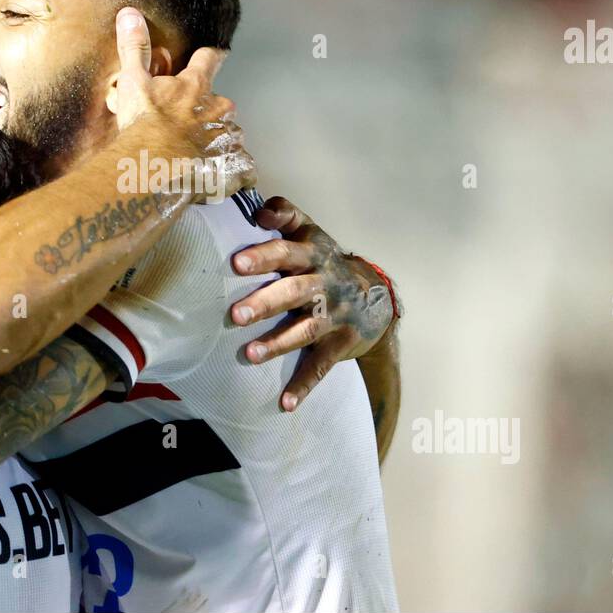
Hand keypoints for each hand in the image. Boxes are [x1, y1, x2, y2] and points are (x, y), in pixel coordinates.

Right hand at [112, 7, 254, 201]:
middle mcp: (217, 109)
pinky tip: (207, 176)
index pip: (209, 60)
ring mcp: (225, 139)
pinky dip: (224, 170)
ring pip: (225, 134)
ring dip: (212, 141)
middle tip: (184, 123)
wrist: (151, 166)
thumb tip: (130, 14)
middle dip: (206, 110)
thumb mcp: (133, 80)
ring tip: (190, 154)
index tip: (215, 55)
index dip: (211, 56)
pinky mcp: (230, 167)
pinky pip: (235, 167)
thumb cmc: (143, 123)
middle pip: (220, 102)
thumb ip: (134, 47)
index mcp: (196, 86)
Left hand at [230, 196, 398, 410]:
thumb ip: (285, 214)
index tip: (236, 263)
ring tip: (248, 355)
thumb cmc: (326, 262)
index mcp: (313, 255)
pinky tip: (284, 403)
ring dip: (277, 344)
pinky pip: (321, 367)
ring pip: (305, 331)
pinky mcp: (341, 344)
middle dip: (265, 303)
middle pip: (294, 292)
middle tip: (234, 315)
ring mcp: (335, 316)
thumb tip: (258, 209)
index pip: (286, 252)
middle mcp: (325, 284)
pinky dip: (303, 386)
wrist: (378, 297)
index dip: (263, 257)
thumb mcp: (311, 232)